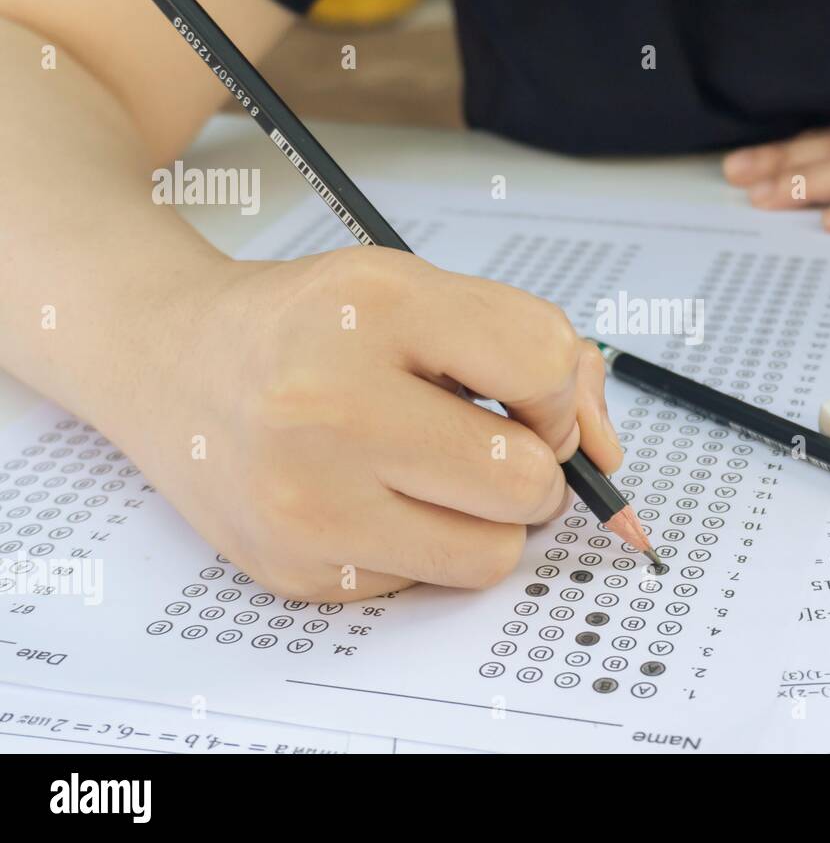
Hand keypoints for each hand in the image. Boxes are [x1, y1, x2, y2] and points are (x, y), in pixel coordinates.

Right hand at [117, 248, 621, 601]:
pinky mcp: (298, 569)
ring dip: (487, 519)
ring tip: (432, 471)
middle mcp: (331, 406)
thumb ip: (538, 348)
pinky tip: (372, 496)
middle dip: (529, 468)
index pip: (542, 368)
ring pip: (493, 555)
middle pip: (527, 485)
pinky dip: (424, 544)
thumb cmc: (315, 325)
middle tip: (480, 440)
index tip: (522, 393)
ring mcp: (308, 499)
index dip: (554, 390)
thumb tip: (608, 458)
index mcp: (377, 308)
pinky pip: (430, 582)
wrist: (173, 361)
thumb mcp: (424, 293)